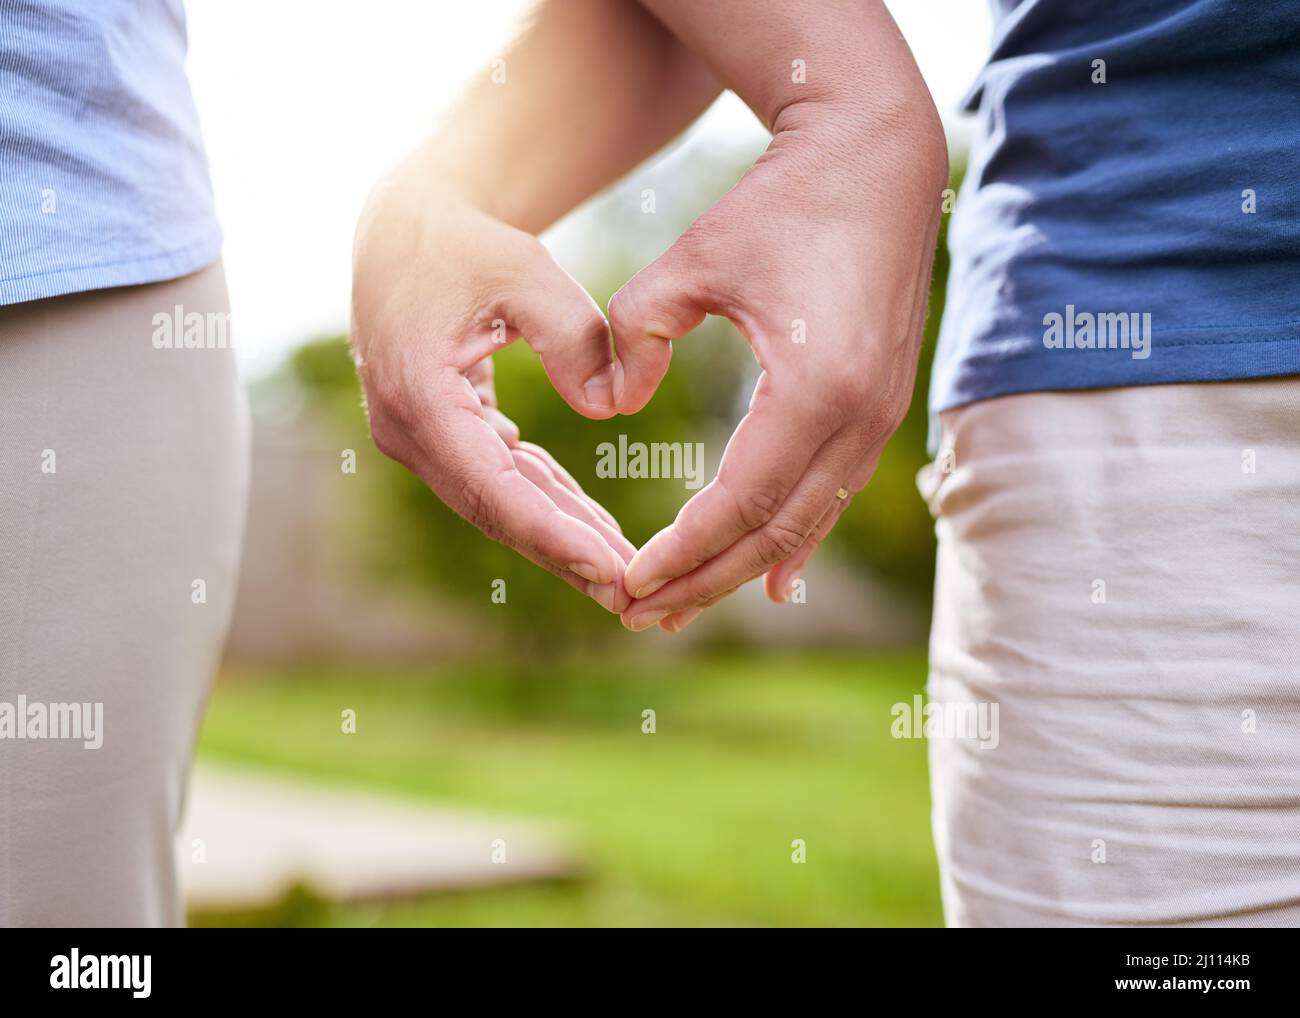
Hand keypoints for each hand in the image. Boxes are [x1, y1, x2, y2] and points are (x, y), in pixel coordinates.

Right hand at [351, 167, 634, 612]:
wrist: (407, 226)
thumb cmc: (465, 242)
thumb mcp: (524, 272)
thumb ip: (573, 337)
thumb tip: (614, 405)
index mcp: (420, 397)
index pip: (495, 488)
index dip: (555, 535)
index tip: (612, 570)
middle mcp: (409, 431)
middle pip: (499, 512)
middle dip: (567, 556)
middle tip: (634, 599)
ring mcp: (421, 437)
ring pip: (503, 503)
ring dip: (563, 538)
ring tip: (626, 577)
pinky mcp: (443, 432)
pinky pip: (503, 478)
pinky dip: (550, 504)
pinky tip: (595, 531)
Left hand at [611, 112, 947, 631]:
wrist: (874, 161)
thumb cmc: (779, 202)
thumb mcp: (689, 260)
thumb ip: (635, 334)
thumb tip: (613, 406)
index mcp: (816, 387)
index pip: (740, 503)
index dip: (682, 551)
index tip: (628, 582)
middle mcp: (861, 418)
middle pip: (776, 534)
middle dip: (705, 582)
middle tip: (641, 618)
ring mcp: (880, 419)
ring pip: (806, 524)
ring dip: (741, 571)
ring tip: (683, 606)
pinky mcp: (881, 410)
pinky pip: (832, 497)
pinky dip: (794, 543)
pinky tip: (767, 583)